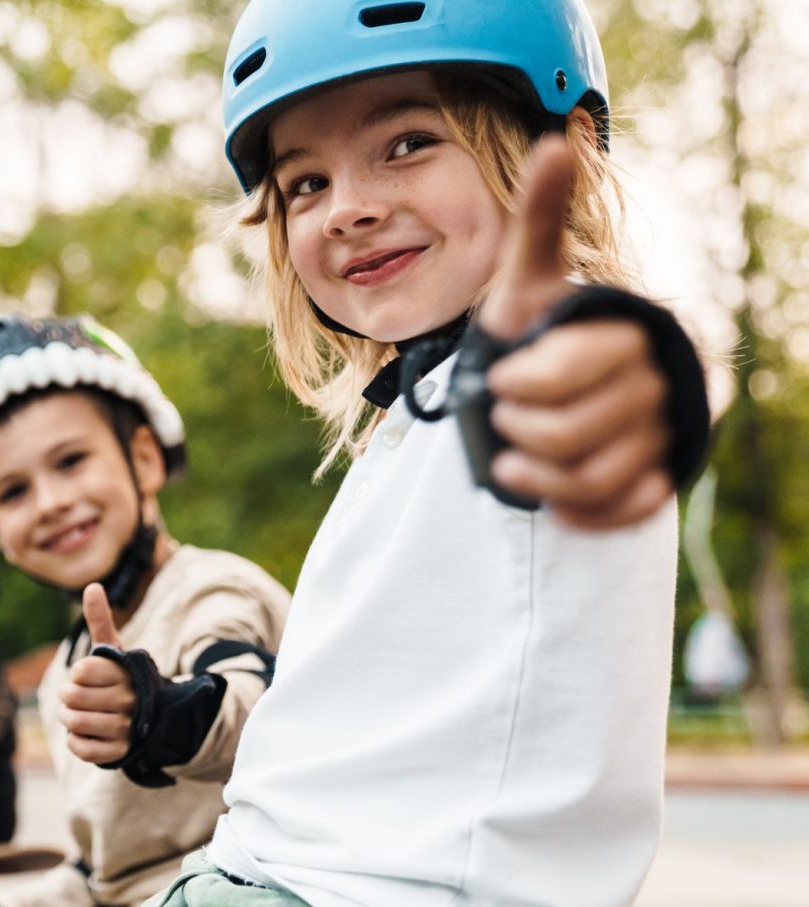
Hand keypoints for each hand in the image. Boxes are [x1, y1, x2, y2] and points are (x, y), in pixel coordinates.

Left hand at [58, 584, 135, 764]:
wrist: (153, 718)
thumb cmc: (123, 678)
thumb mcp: (114, 650)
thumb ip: (100, 620)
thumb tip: (92, 586)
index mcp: (126, 672)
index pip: (83, 669)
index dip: (77, 672)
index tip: (87, 675)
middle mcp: (129, 700)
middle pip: (73, 696)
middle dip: (67, 696)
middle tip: (75, 697)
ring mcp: (126, 728)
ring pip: (76, 722)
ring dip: (69, 719)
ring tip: (76, 714)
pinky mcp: (121, 752)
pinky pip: (83, 749)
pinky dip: (76, 741)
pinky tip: (84, 734)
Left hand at [478, 135, 671, 529]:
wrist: (550, 394)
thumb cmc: (534, 332)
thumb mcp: (525, 281)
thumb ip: (540, 219)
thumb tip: (554, 140)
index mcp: (627, 332)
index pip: (562, 378)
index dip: (516, 387)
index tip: (501, 379)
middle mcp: (656, 382)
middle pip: (570, 434)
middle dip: (518, 432)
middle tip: (505, 420)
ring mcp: (659, 435)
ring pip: (593, 478)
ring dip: (538, 480)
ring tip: (515, 462)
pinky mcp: (656, 481)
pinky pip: (623, 512)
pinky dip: (580, 512)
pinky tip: (553, 498)